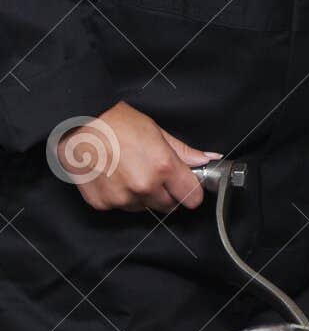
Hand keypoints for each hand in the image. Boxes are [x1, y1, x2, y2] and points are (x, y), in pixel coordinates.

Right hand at [57, 102, 221, 213]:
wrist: (79, 125)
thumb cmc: (117, 122)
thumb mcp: (156, 131)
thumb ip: (184, 151)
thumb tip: (208, 158)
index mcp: (163, 167)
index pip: (191, 197)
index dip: (191, 191)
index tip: (187, 186)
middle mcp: (144, 187)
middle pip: (168, 205)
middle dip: (167, 193)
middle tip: (155, 172)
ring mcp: (122, 198)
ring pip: (143, 207)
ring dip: (143, 195)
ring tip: (130, 170)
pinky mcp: (103, 204)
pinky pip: (120, 207)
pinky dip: (120, 196)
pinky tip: (114, 176)